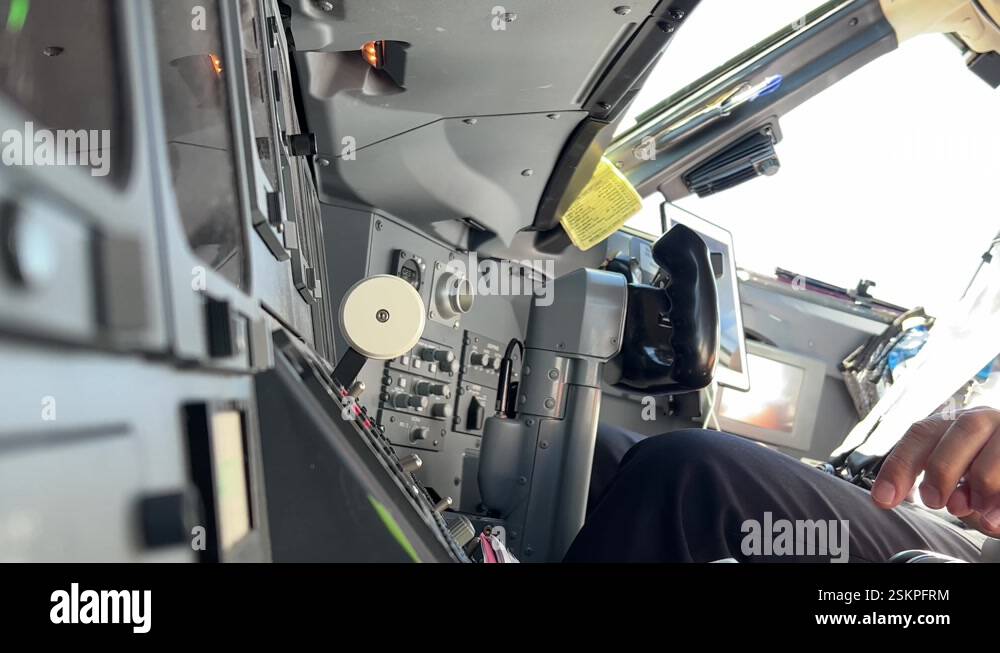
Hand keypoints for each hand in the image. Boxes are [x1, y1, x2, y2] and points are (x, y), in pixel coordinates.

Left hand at [871, 406, 999, 535]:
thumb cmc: (980, 472)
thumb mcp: (952, 472)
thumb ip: (929, 478)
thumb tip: (890, 495)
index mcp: (954, 422)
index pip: (922, 434)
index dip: (900, 466)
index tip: (884, 498)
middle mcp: (985, 419)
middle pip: (962, 431)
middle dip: (942, 471)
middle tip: (934, 501)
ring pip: (992, 460)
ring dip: (978, 491)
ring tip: (971, 507)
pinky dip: (999, 508)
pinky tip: (992, 519)